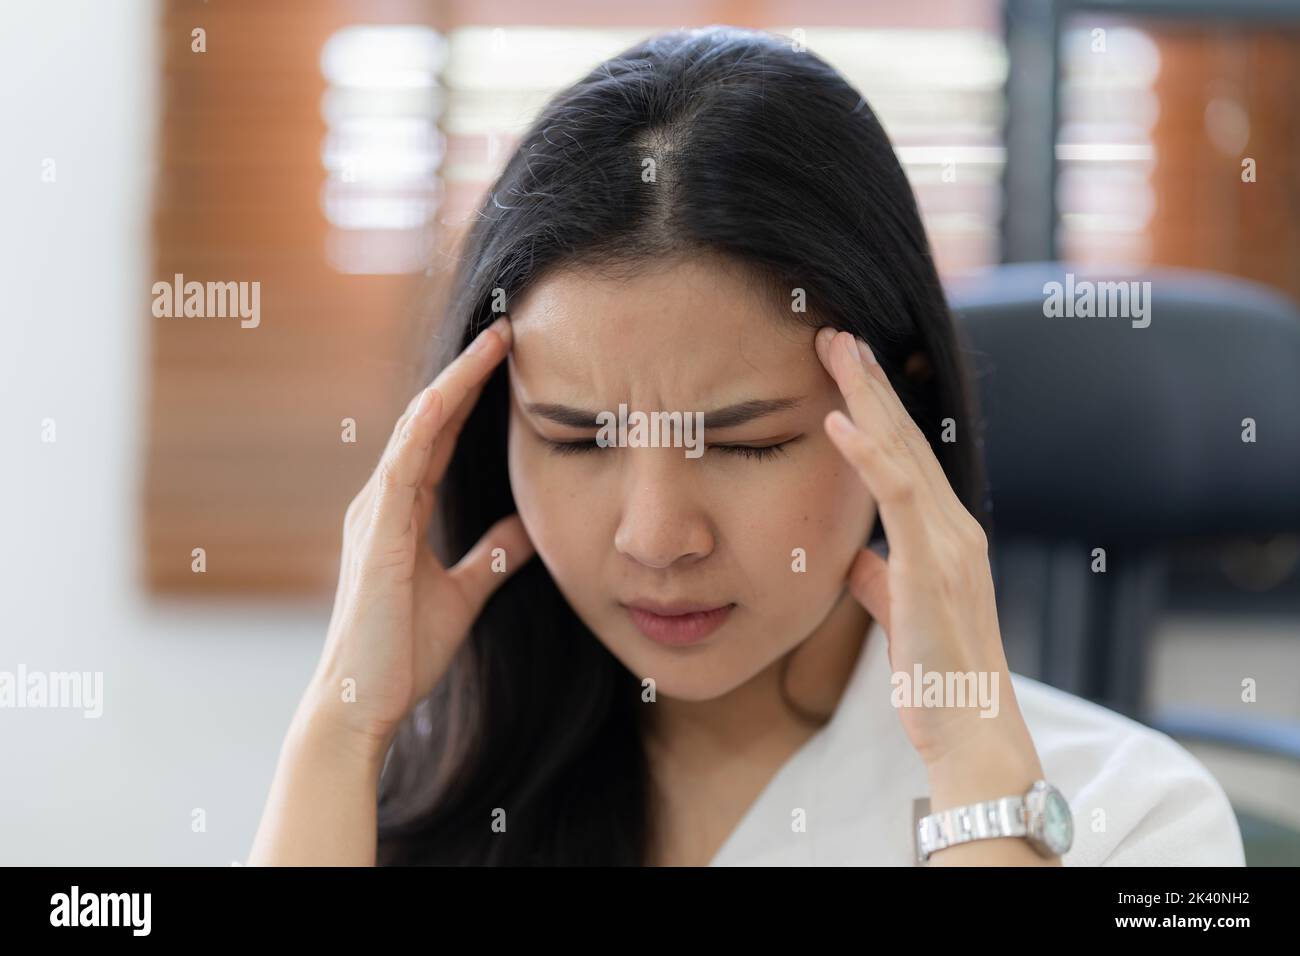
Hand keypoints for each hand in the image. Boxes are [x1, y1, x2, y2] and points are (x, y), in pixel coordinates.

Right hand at [303, 316, 534, 754]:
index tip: (509, 361)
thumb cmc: (402, 653)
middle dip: (468, 375)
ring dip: (454, 385)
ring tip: (493, 345)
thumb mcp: (463, 593)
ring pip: (417, 431)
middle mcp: (383, 502)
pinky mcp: (376, 536)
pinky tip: (445, 398)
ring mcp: (375, 514)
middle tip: (507, 331)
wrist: (362, 705)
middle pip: (432, 421)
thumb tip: (526, 528)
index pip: (443, 438)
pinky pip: (401, 469)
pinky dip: (423, 429)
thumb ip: (491, 556)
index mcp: (401, 512)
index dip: (473, 398)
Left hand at [813, 328, 1040, 780]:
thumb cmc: (937, 676)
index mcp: (944, 536)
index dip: (876, 410)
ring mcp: (948, 542)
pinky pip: (897, 497)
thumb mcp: (898, 613)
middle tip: (837, 333)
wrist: (970, 728)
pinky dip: (867, 455)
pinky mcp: (933, 565)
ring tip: (836, 349)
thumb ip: (878, 578)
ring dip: (867, 397)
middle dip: (870, 383)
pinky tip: (837, 420)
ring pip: (903, 452)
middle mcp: (954, 527)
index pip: (905, 457)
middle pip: (906, 439)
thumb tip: (852, 556)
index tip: (846, 369)